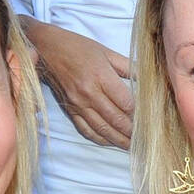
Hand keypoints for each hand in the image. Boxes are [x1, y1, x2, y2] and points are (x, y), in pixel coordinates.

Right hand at [25, 20, 133, 148]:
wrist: (46, 49)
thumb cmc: (77, 47)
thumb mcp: (105, 51)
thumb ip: (127, 66)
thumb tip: (145, 79)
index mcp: (100, 76)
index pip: (125, 102)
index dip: (137, 113)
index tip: (147, 118)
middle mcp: (89, 93)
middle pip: (115, 119)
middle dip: (131, 132)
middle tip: (144, 139)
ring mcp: (78, 104)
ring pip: (102, 129)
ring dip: (118, 140)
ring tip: (131, 146)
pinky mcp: (70, 110)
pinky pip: (86, 130)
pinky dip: (100, 138)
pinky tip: (110, 142)